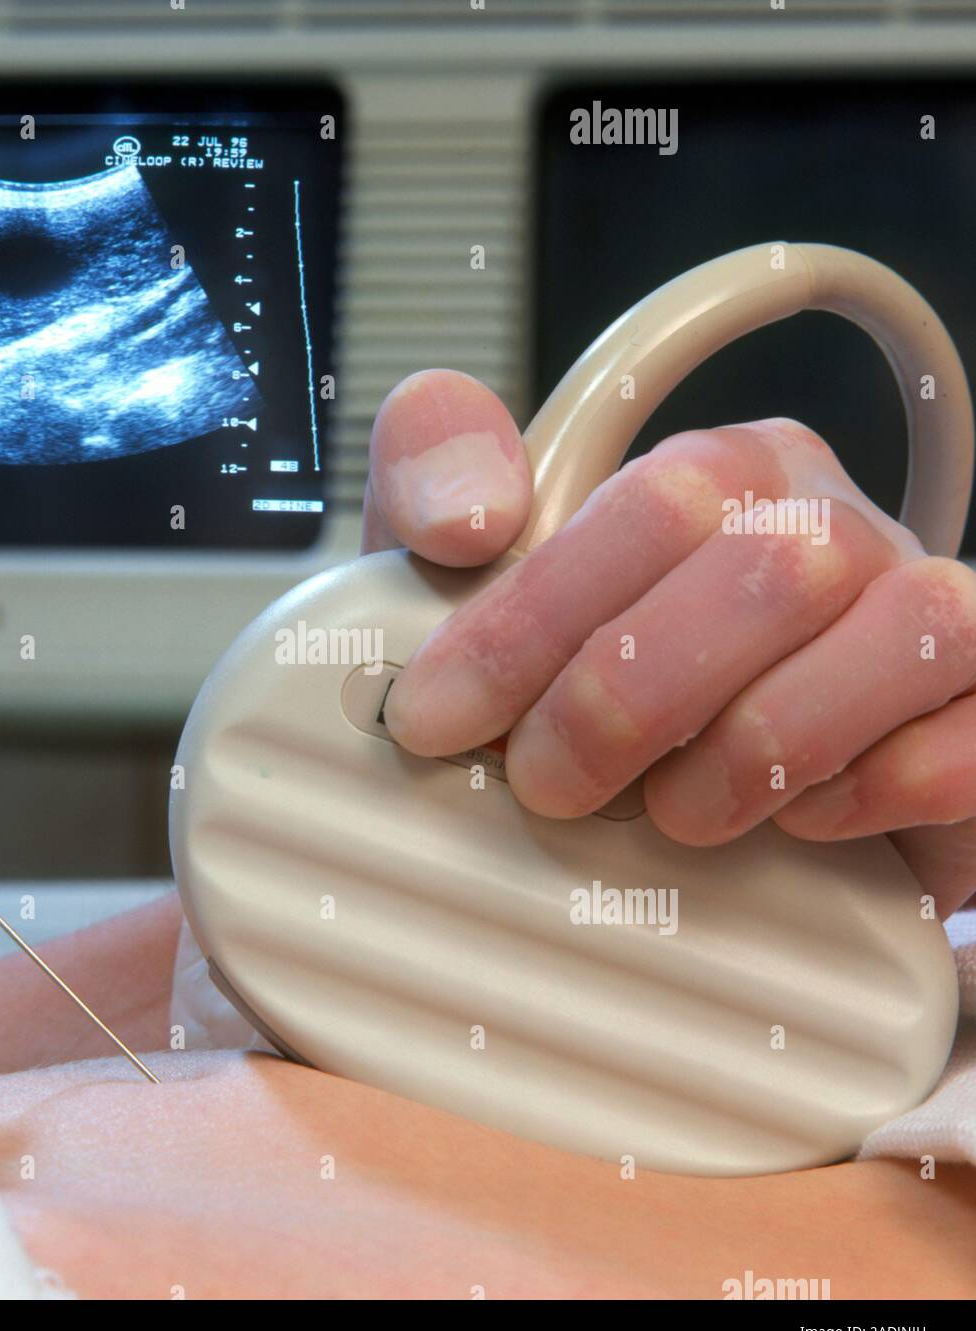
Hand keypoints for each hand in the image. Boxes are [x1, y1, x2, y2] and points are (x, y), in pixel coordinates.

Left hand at [364, 368, 975, 918]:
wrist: (730, 794)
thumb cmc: (597, 682)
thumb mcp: (491, 584)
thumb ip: (441, 490)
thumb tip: (465, 516)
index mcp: (726, 476)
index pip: (649, 506)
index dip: (532, 619)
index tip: (438, 716)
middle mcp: (838, 528)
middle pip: (772, 564)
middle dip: (628, 695)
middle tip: (548, 784)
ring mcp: (928, 616)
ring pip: (902, 631)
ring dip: (756, 745)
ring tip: (674, 813)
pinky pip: (969, 744)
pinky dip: (873, 790)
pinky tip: (799, 823)